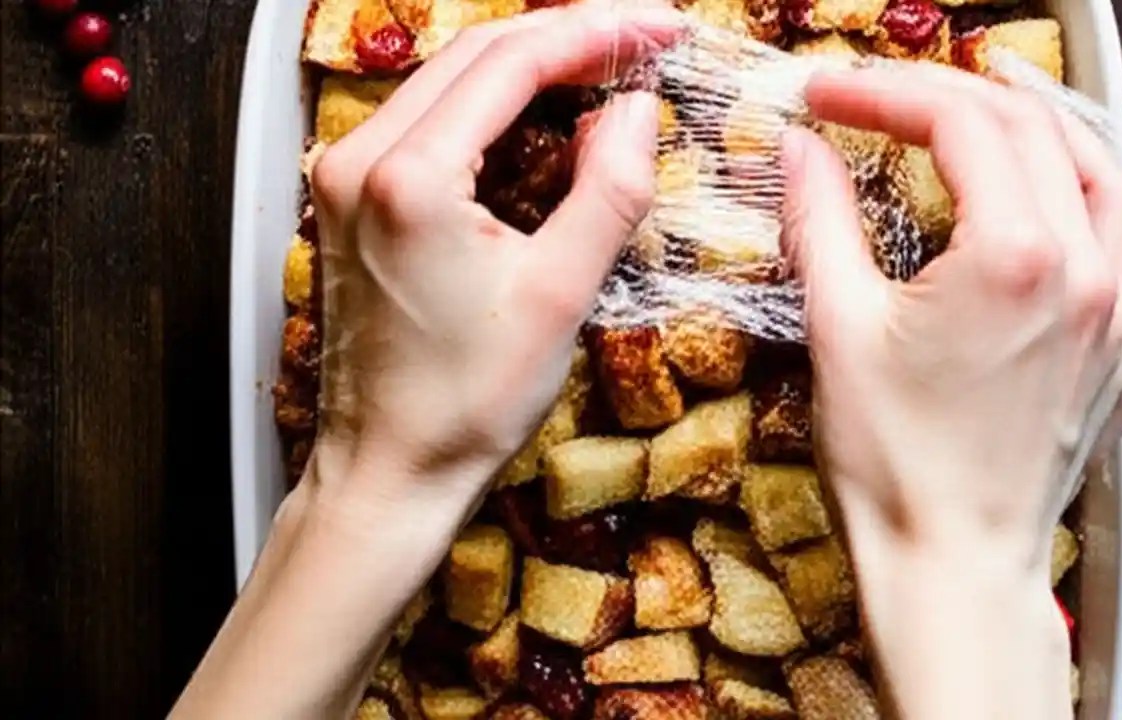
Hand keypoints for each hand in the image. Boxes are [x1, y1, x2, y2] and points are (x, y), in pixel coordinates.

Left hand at [175, 9, 677, 718]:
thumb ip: (608, 190)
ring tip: (602, 68)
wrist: (386, 471)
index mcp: (409, 176)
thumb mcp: (560, 296)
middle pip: (474, 54)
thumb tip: (638, 109)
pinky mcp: (348, 201)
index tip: (659, 28)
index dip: (596, 32)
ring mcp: (343, 177)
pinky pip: (424, 121)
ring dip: (525, 66)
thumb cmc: (466, 402)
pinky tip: (538, 114)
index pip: (511, 60)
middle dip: (563, 37)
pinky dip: (487, 106)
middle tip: (639, 40)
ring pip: (446, 81)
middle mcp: (359, 158)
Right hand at [783, 64, 1121, 718]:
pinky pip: (1120, 241)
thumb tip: (803, 152)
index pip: (957, 122)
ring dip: (1036, 123)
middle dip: (947, 94)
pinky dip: (1076, 192)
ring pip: (1101, 172)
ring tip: (984, 103)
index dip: (882, 92)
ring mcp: (1115, 315)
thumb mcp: (839, 329)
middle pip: (1031, 128)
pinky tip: (1037, 199)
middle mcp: (1086, 273)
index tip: (826, 95)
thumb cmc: (897, 469)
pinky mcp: (1119, 353)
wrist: (954, 569)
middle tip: (880, 95)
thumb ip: (820, 220)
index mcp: (1017, 258)